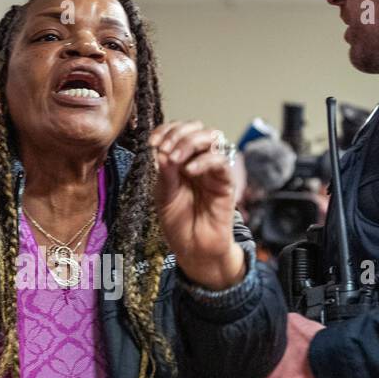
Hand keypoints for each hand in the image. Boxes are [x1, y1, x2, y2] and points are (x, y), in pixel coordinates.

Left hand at [150, 120, 243, 290]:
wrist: (193, 248)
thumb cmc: (179, 223)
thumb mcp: (163, 195)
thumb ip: (164, 173)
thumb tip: (161, 150)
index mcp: (182, 160)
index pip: (179, 131)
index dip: (166, 130)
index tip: (152, 142)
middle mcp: (199, 161)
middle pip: (197, 128)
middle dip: (178, 133)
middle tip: (164, 149)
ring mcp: (213, 170)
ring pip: (212, 138)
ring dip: (190, 142)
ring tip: (174, 158)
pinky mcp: (226, 182)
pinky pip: (221, 161)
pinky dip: (205, 160)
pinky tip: (190, 171)